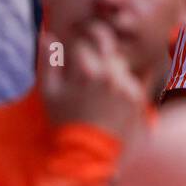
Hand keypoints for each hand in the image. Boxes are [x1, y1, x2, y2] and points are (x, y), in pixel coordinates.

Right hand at [40, 22, 148, 139]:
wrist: (87, 150)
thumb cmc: (65, 119)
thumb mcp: (50, 92)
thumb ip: (48, 62)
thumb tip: (46, 36)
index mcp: (86, 72)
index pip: (83, 45)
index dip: (76, 56)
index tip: (74, 70)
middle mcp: (109, 75)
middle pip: (106, 50)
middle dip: (98, 59)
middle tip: (90, 79)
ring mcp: (126, 86)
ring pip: (121, 64)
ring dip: (112, 71)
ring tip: (100, 92)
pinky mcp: (138, 96)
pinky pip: (133, 79)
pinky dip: (124, 84)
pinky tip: (112, 99)